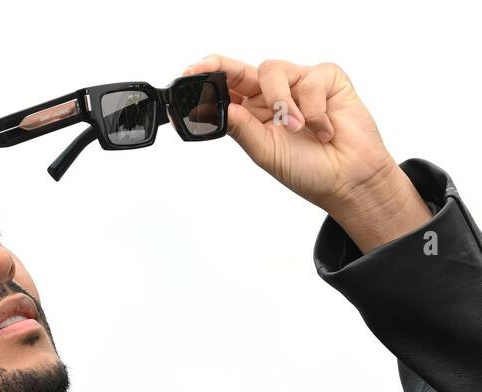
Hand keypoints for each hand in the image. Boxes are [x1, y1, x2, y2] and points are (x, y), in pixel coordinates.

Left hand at [182, 54, 432, 250]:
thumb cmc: (307, 169)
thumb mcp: (264, 151)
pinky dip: (313, 110)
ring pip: (272, 71)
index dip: (208, 79)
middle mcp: (274, 95)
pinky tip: (324, 129)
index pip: (227, 90)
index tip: (189, 76)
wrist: (348, 178)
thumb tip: (213, 109)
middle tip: (205, 70)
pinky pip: (309, 80)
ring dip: (281, 103)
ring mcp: (299, 83)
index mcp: (253, 113)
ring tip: (296, 129)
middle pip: (242, 71)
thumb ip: (240, 127)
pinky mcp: (327, 78)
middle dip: (222, 69)